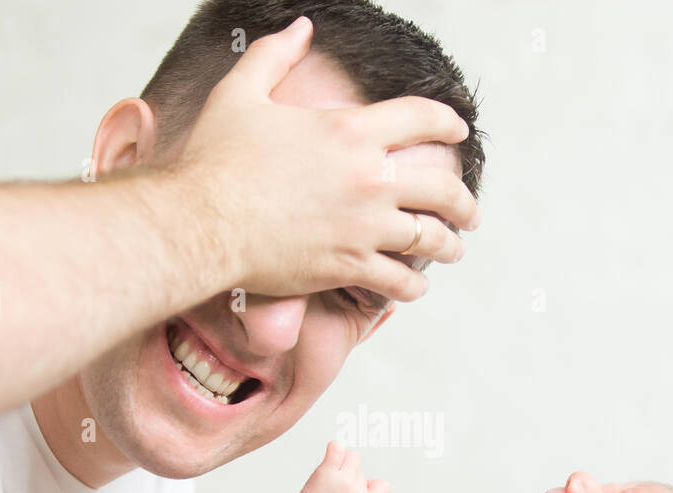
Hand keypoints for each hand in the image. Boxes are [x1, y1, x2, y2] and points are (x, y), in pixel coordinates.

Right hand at [173, 16, 479, 303]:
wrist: (202, 222)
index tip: (460, 133)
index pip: (423, 118)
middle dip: (464, 202)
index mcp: (350, 131)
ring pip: (429, 238)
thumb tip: (301, 27)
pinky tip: (416, 286)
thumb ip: (276, 55)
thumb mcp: (242, 92)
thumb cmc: (215, 161)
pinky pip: (398, 280)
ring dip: (448, 245)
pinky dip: (413, 285)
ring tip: (454, 249)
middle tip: (470, 212)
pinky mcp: (348, 265)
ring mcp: (363, 226)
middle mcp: (368, 179)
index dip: (448, 123)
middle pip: (442, 188)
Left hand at [295, 441, 389, 492]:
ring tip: (331, 472)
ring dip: (342, 461)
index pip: (383, 486)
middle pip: (361, 470)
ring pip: (352, 456)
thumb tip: (371, 481)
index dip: (371, 486)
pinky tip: (332, 451)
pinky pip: (337, 449)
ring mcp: (343, 480)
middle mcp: (357, 492)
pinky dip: (335, 447)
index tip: (358, 489)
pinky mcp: (328, 470)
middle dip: (349, 475)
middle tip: (335, 486)